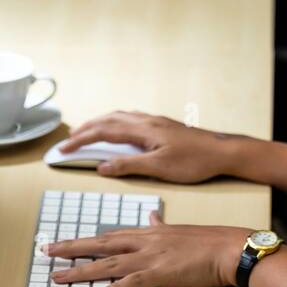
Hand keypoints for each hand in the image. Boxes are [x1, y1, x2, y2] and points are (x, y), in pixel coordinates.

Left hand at [41, 212, 251, 286]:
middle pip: (100, 245)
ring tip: (58, 277)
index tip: (66, 243)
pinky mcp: (161, 273)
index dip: (86, 240)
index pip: (109, 236)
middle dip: (71, 249)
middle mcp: (144, 242)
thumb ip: (160, 225)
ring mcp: (151, 257)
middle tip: (47, 252)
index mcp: (148, 232)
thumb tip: (151, 216)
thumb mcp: (178, 228)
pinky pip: (132, 283)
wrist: (228, 248)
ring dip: (81, 271)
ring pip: (108, 264)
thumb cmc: (208, 241)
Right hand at [58, 110, 238, 182]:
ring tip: (87, 133)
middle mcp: (146, 121)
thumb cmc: (194, 161)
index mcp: (143, 130)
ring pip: (119, 117)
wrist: (222, 151)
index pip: (103, 132)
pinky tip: (119, 130)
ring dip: (100, 124)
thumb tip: (102, 165)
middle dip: (85, 129)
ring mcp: (155, 121)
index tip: (63, 149)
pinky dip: (115, 123)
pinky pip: (131, 119)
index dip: (81, 140)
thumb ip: (129, 165)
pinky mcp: (162, 126)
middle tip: (68, 141)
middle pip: (108, 120)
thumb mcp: (159, 168)